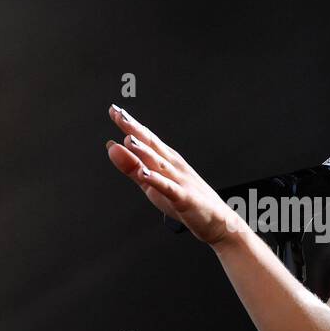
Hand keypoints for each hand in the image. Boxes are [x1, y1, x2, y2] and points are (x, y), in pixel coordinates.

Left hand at [105, 104, 236, 245]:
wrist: (217, 220)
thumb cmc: (185, 200)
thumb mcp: (150, 183)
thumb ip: (130, 166)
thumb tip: (112, 146)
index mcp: (165, 159)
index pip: (146, 138)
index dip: (130, 125)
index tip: (115, 110)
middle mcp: (173, 165)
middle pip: (152, 145)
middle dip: (135, 130)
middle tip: (120, 115)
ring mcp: (179, 180)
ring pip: (159, 163)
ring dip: (144, 152)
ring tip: (129, 140)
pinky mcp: (184, 197)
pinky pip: (169, 188)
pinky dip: (157, 180)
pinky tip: (146, 174)